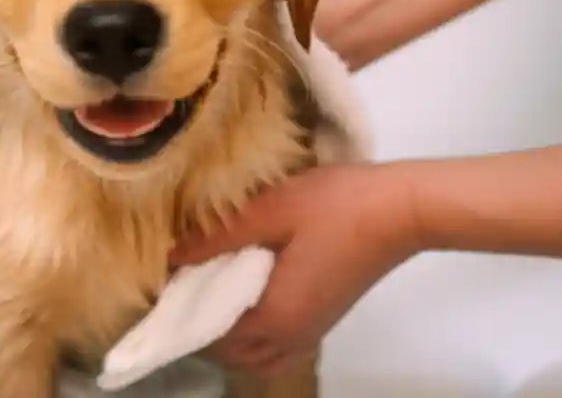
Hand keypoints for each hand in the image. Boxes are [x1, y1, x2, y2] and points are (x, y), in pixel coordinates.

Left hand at [169, 163, 420, 374]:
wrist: (400, 211)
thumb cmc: (334, 207)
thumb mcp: (269, 211)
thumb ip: (216, 236)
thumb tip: (167, 255)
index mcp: (272, 317)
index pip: (206, 335)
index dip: (178, 312)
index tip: (162, 279)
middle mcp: (289, 337)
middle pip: (227, 353)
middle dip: (197, 326)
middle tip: (181, 283)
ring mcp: (310, 333)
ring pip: (253, 355)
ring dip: (226, 333)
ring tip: (210, 290)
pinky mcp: (322, 321)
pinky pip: (275, 346)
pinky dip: (252, 334)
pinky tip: (246, 294)